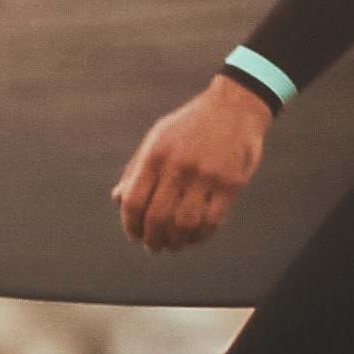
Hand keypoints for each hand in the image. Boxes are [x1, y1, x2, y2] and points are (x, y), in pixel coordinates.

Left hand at [113, 75, 272, 254]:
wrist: (235, 106)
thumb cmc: (191, 125)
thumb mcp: (158, 138)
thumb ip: (137, 169)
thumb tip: (118, 200)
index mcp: (156, 154)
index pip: (134, 201)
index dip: (130, 225)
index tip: (134, 235)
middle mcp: (179, 165)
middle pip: (157, 218)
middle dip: (152, 239)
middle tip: (153, 246)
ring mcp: (206, 175)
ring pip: (185, 224)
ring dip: (176, 242)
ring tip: (173, 245)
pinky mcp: (230, 184)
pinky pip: (212, 221)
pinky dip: (200, 236)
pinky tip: (194, 237)